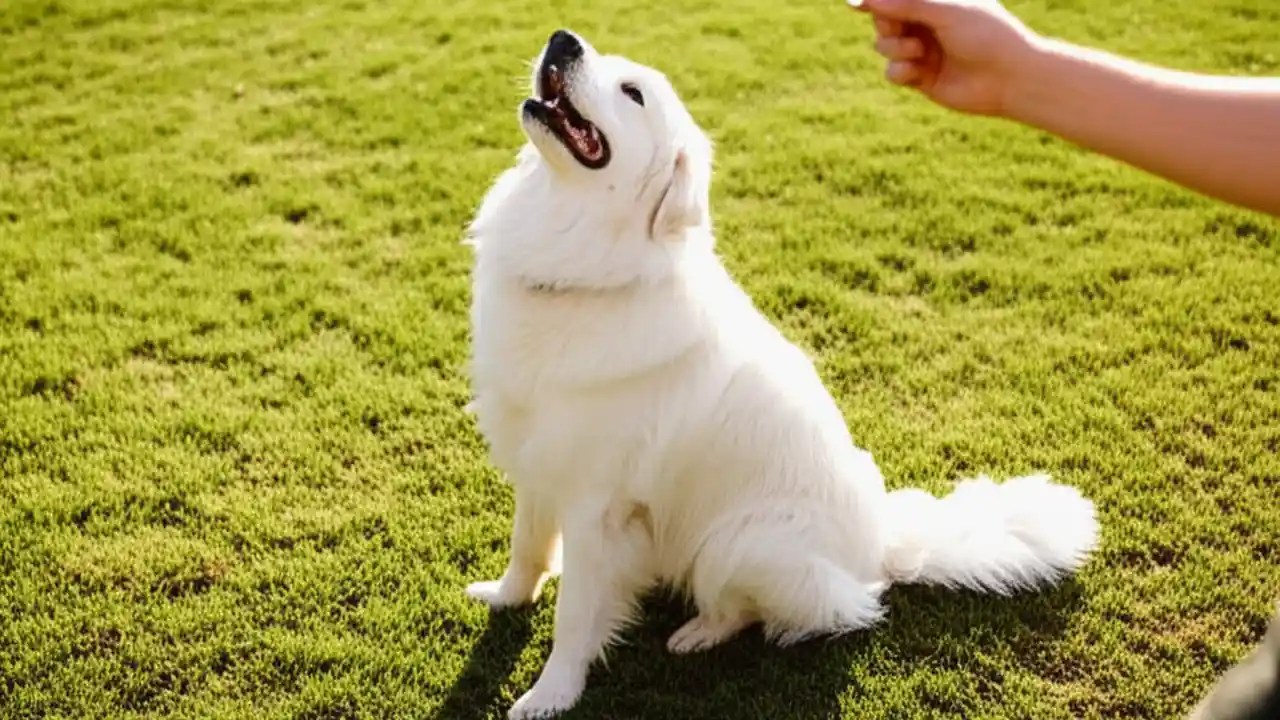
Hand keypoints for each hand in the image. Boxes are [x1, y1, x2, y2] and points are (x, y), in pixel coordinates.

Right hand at [852, 0, 1040, 115]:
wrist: (1009, 78)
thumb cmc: (986, 35)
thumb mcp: (946, 11)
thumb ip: (907, 2)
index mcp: (937, 1)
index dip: (875, 1)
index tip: (855, 3)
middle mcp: (927, 22)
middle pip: (884, 18)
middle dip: (886, 23)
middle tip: (897, 28)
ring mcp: (923, 50)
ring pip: (884, 44)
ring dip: (894, 47)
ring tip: (918, 52)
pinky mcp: (920, 77)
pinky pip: (892, 72)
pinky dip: (899, 70)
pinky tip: (915, 72)